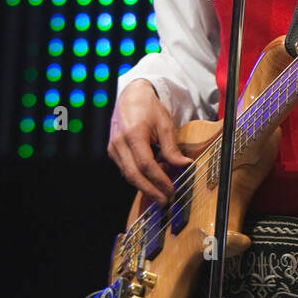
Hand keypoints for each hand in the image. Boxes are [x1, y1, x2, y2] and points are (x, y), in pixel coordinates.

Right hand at [107, 79, 191, 204]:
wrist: (131, 96)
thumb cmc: (149, 108)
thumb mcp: (165, 125)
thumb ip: (172, 148)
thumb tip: (184, 165)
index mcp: (133, 134)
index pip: (146, 164)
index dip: (159, 180)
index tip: (171, 190)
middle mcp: (119, 143)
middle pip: (133, 174)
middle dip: (150, 190)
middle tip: (165, 201)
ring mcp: (113, 148)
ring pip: (128, 174)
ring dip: (144, 186)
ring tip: (161, 194)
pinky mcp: (113, 151)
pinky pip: (126, 169)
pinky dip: (139, 177)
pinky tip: (151, 181)